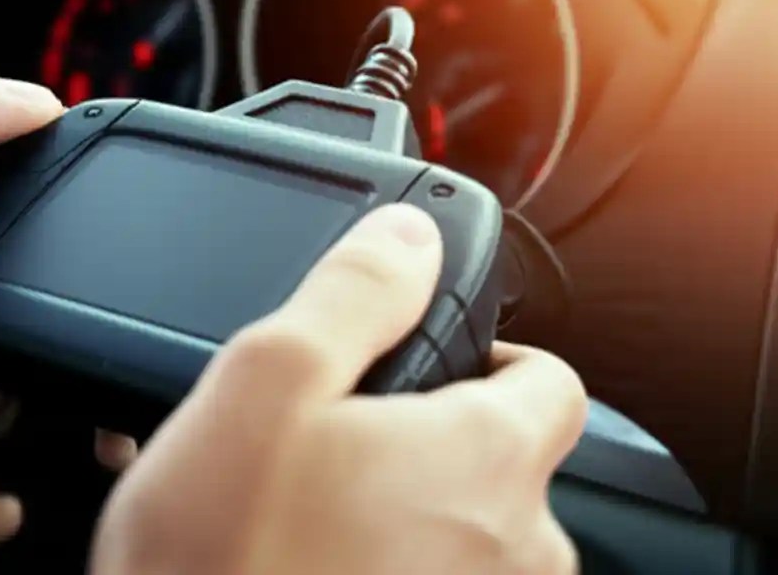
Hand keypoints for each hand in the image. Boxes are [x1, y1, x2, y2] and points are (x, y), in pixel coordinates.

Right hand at [92, 204, 587, 574]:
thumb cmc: (224, 571)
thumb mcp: (265, 388)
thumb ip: (354, 294)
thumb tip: (410, 236)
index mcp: (488, 459)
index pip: (554, 381)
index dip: (498, 361)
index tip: (437, 370)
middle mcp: (518, 550)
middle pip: (513, 469)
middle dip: (440, 450)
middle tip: (343, 455)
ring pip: (477, 546)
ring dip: (417, 528)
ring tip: (317, 529)